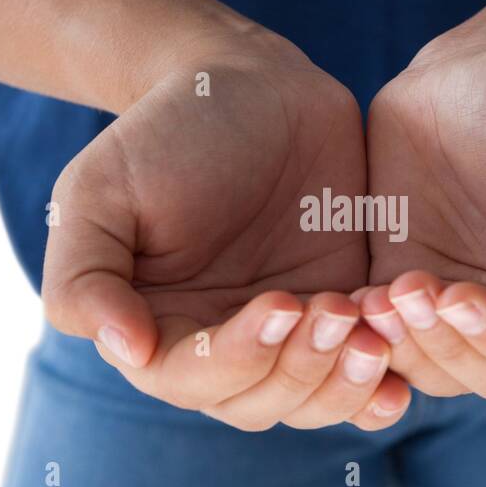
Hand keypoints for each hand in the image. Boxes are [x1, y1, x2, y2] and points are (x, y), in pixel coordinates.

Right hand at [42, 31, 409, 430]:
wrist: (250, 85)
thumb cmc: (163, 132)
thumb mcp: (97, 192)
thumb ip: (83, 276)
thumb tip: (123, 350)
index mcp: (154, 330)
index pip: (190, 379)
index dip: (236, 356)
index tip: (278, 304)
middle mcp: (219, 347)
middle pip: (258, 401)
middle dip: (301, 367)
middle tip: (336, 309)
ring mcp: (285, 337)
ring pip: (312, 399)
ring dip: (344, 380)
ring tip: (372, 330)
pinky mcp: (341, 314)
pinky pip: (361, 372)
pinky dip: (381, 383)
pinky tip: (402, 370)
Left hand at [358, 36, 485, 398]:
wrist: (480, 76)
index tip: (461, 296)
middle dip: (451, 342)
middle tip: (408, 289)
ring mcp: (470, 318)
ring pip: (443, 373)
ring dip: (409, 346)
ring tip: (379, 296)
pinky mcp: (412, 303)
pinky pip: (394, 350)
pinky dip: (374, 340)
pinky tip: (354, 302)